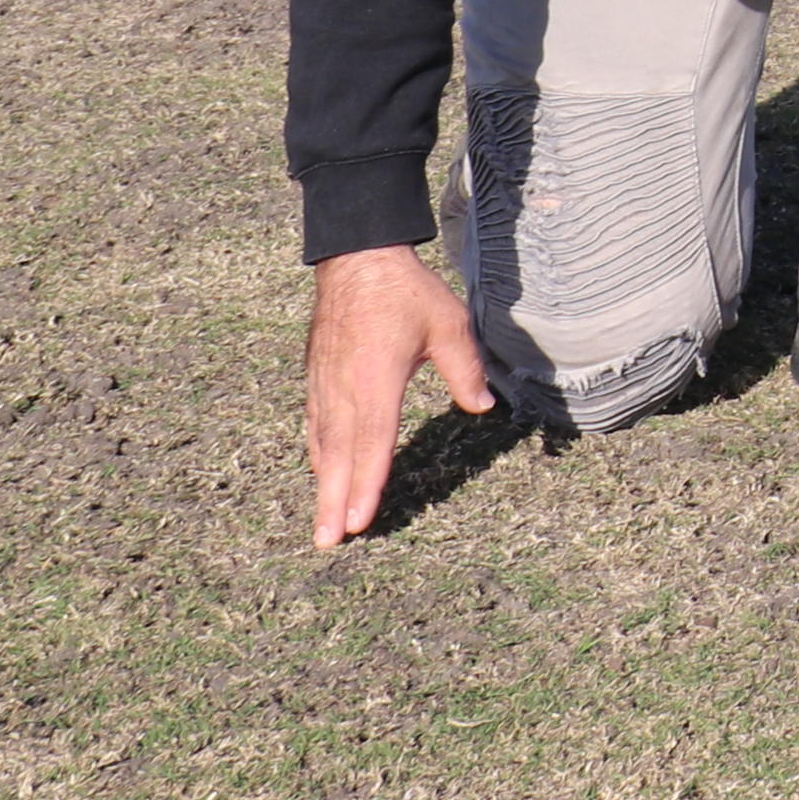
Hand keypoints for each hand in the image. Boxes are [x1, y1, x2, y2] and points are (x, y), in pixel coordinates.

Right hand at [305, 244, 489, 548]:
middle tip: (327, 542)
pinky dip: (316, 453)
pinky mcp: (317, 377)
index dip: (366, 484)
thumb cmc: (406, 292)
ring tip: (320, 523)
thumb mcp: (447, 324)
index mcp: (377, 380)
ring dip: (322, 485)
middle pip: (339, 455)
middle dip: (334, 501)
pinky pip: (314, 424)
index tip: (358, 520)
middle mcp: (345, 388)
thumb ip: (465, 369)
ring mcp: (326, 384)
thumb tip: (484, 407)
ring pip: (322, 445)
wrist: (358, 257)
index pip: (373, 443)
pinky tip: (319, 471)